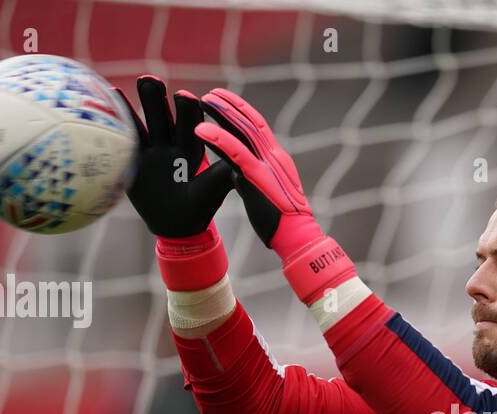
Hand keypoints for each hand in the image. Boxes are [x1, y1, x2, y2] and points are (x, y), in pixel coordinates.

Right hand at [113, 75, 232, 237]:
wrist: (177, 227)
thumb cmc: (200, 210)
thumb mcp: (212, 192)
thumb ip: (222, 174)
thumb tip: (240, 160)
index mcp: (192, 150)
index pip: (190, 126)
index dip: (187, 112)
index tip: (184, 96)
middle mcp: (172, 145)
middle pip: (164, 117)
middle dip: (158, 99)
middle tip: (151, 79)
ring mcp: (153, 150)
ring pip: (146, 122)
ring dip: (140, 103)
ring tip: (134, 82)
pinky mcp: (135, 159)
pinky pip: (127, 138)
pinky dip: (120, 119)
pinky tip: (111, 96)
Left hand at [195, 88, 354, 303]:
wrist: (297, 238)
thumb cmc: (279, 222)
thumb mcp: (262, 192)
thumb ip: (250, 177)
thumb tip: (235, 171)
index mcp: (277, 159)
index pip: (258, 126)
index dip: (240, 110)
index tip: (223, 100)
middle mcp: (274, 156)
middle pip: (251, 120)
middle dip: (230, 104)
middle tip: (210, 94)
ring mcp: (267, 164)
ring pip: (243, 129)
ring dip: (222, 112)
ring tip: (203, 100)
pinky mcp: (258, 176)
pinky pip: (235, 151)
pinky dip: (217, 137)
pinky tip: (200, 129)